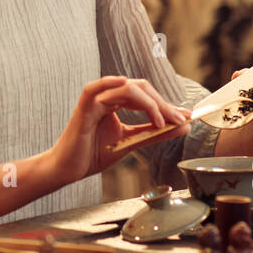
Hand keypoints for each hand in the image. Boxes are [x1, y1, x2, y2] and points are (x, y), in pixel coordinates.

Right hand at [49, 76, 190, 185]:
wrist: (67, 169)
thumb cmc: (92, 154)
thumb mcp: (129, 143)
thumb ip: (153, 133)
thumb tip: (182, 126)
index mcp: (115, 102)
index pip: (145, 95)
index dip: (166, 104)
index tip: (185, 117)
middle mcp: (105, 97)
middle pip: (140, 88)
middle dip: (162, 103)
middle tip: (178, 120)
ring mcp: (94, 101)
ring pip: (125, 88)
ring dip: (148, 102)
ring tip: (161, 120)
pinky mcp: (82, 109)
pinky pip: (94, 89)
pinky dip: (109, 83)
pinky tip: (125, 84)